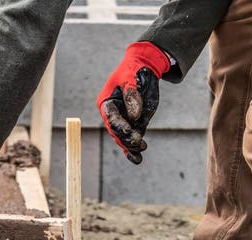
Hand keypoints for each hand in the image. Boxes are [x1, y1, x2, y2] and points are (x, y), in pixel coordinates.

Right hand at [97, 42, 170, 164]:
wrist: (145, 67)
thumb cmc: (133, 70)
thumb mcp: (130, 78)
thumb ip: (131, 96)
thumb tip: (134, 116)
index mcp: (107, 104)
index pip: (111, 118)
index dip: (119, 124)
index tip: (130, 128)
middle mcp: (113, 115)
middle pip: (117, 131)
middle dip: (126, 138)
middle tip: (137, 142)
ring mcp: (125, 121)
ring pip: (124, 138)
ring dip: (131, 146)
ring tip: (141, 148)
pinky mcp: (135, 124)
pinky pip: (132, 140)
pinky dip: (134, 150)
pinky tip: (138, 159)